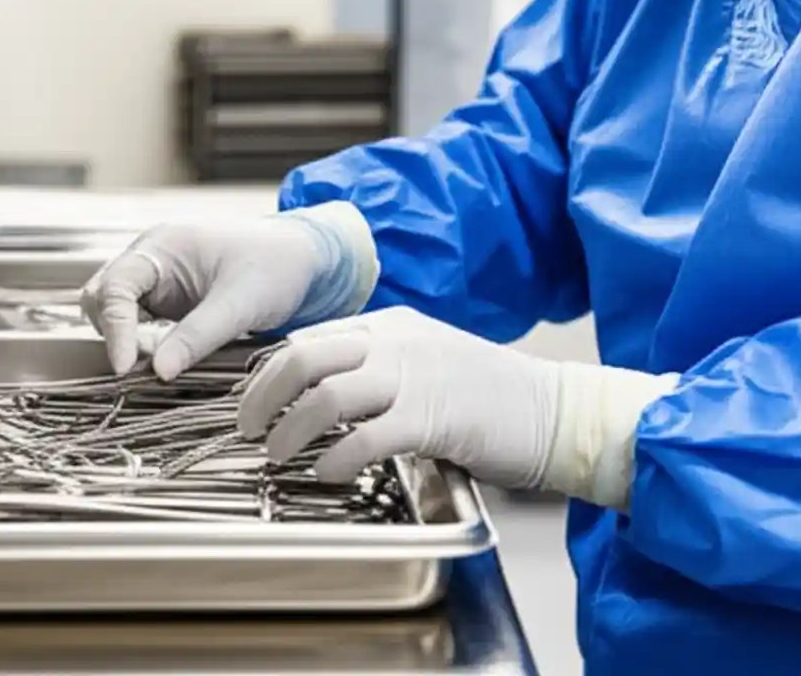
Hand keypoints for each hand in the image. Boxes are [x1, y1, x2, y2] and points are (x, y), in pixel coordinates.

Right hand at [80, 219, 322, 378]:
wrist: (304, 259)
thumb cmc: (276, 267)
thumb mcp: (240, 305)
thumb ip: (197, 337)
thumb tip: (158, 372)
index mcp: (163, 246)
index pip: (116, 287)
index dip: (115, 328)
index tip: (125, 366)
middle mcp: (151, 258)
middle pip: (102, 296)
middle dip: (112, 332)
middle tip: (134, 370)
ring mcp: (157, 278)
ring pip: (116, 310)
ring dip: (124, 338)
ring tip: (149, 367)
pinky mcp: (169, 298)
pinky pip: (139, 320)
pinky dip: (141, 341)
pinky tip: (160, 360)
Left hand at [237, 307, 678, 507]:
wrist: (553, 411)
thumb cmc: (490, 395)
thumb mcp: (427, 362)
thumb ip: (380, 367)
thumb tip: (324, 392)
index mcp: (391, 326)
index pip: (312, 337)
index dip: (271, 369)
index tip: (251, 398)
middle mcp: (396, 343)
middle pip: (305, 356)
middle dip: (263, 393)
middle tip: (247, 427)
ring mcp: (415, 377)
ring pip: (326, 395)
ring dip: (290, 429)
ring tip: (277, 455)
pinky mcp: (433, 417)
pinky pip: (366, 436)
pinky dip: (336, 457)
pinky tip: (326, 473)